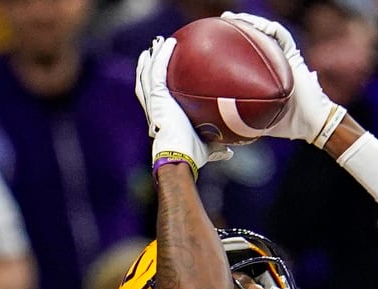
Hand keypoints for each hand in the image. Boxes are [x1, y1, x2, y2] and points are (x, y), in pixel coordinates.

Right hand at [136, 36, 231, 175]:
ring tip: (158, 43)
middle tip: (155, 52)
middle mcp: (156, 107)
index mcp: (164, 117)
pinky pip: (156, 71)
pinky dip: (161, 57)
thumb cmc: (192, 155)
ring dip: (152, 57)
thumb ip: (217, 148)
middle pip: (148, 81)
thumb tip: (229, 152)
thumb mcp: (207, 149)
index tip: (163, 76)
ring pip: (148, 73)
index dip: (156, 87)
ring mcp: (154, 101)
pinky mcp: (157, 97)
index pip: (157, 98)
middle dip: (149, 66)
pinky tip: (168, 43)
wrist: (181, 156)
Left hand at [222, 12, 344, 145]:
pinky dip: (269, 28)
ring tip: (233, 18)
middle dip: (238, 26)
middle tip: (221, 22)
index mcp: (264, 73)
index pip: (247, 52)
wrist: (311, 123)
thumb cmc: (287, 124)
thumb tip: (214, 128)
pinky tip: (256, 25)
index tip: (214, 40)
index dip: (232, 43)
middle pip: (254, 36)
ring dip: (250, 21)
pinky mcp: (295, 55)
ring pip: (266, 31)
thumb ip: (239, 119)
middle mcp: (274, 60)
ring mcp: (285, 56)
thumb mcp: (256, 122)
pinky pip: (281, 36)